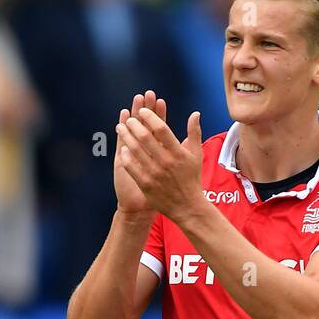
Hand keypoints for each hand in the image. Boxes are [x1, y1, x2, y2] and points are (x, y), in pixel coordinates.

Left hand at [116, 106, 203, 223]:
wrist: (187, 207)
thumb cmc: (192, 179)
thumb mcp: (197, 155)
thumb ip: (194, 133)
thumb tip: (195, 114)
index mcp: (178, 153)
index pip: (162, 128)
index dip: (150, 116)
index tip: (143, 111)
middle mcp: (166, 162)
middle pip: (146, 137)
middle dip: (134, 124)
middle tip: (129, 119)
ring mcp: (155, 174)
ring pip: (136, 150)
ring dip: (126, 136)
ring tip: (121, 128)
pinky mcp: (146, 184)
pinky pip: (132, 167)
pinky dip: (126, 156)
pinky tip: (123, 148)